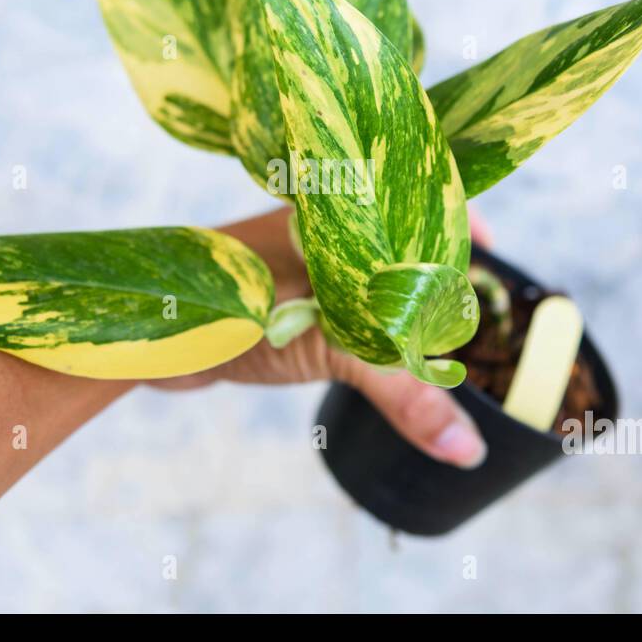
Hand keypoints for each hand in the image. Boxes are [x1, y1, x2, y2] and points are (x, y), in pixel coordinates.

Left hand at [151, 207, 488, 469]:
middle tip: (478, 302)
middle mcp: (323, 227)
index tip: (495, 253)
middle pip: (396, 237)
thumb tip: (467, 449)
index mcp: (339, 208)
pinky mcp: (282, 299)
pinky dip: (369, 326)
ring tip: (443, 331)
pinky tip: (387, 350)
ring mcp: (301, 263)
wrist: (146, 332)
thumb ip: (405, 393)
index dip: (456, 217)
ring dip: (400, 301)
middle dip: (436, 267)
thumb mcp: (334, 346)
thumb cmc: (233, 308)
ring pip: (367, 276)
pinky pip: (340, 306)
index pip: (412, 193)